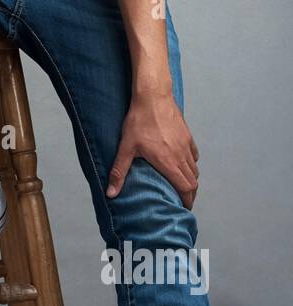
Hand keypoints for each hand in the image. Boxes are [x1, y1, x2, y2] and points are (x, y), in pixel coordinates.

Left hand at [106, 91, 199, 209]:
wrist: (153, 96)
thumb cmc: (139, 121)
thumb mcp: (126, 147)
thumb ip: (119, 172)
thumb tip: (111, 193)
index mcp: (169, 162)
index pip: (186, 188)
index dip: (187, 201)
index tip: (183, 208)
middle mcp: (181, 156)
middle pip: (193, 181)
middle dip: (189, 194)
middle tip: (182, 200)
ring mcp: (186, 145)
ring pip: (194, 168)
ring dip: (190, 179)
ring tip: (181, 185)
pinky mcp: (187, 135)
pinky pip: (194, 155)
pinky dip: (191, 163)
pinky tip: (183, 163)